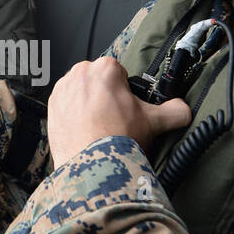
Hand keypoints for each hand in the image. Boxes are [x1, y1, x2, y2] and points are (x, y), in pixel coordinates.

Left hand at [47, 58, 190, 165]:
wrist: (92, 164)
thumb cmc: (118, 140)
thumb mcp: (154, 121)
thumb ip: (175, 110)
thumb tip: (183, 110)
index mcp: (106, 68)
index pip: (120, 74)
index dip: (126, 93)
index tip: (127, 109)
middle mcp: (80, 73)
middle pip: (99, 82)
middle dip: (107, 97)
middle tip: (114, 120)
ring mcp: (62, 90)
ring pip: (82, 93)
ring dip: (90, 106)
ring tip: (99, 128)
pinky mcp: (51, 107)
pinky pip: (66, 106)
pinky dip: (74, 116)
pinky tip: (85, 131)